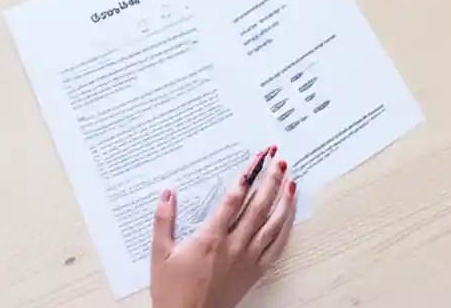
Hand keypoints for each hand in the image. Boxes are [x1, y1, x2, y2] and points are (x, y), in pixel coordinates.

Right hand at [150, 149, 297, 307]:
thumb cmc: (172, 290)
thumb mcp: (160, 253)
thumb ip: (164, 220)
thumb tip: (168, 193)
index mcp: (211, 237)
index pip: (234, 198)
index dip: (247, 175)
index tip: (257, 160)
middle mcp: (233, 245)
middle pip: (258, 206)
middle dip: (271, 181)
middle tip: (279, 162)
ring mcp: (247, 259)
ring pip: (272, 225)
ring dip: (283, 201)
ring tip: (291, 182)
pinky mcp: (255, 272)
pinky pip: (276, 247)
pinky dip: (286, 229)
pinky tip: (289, 216)